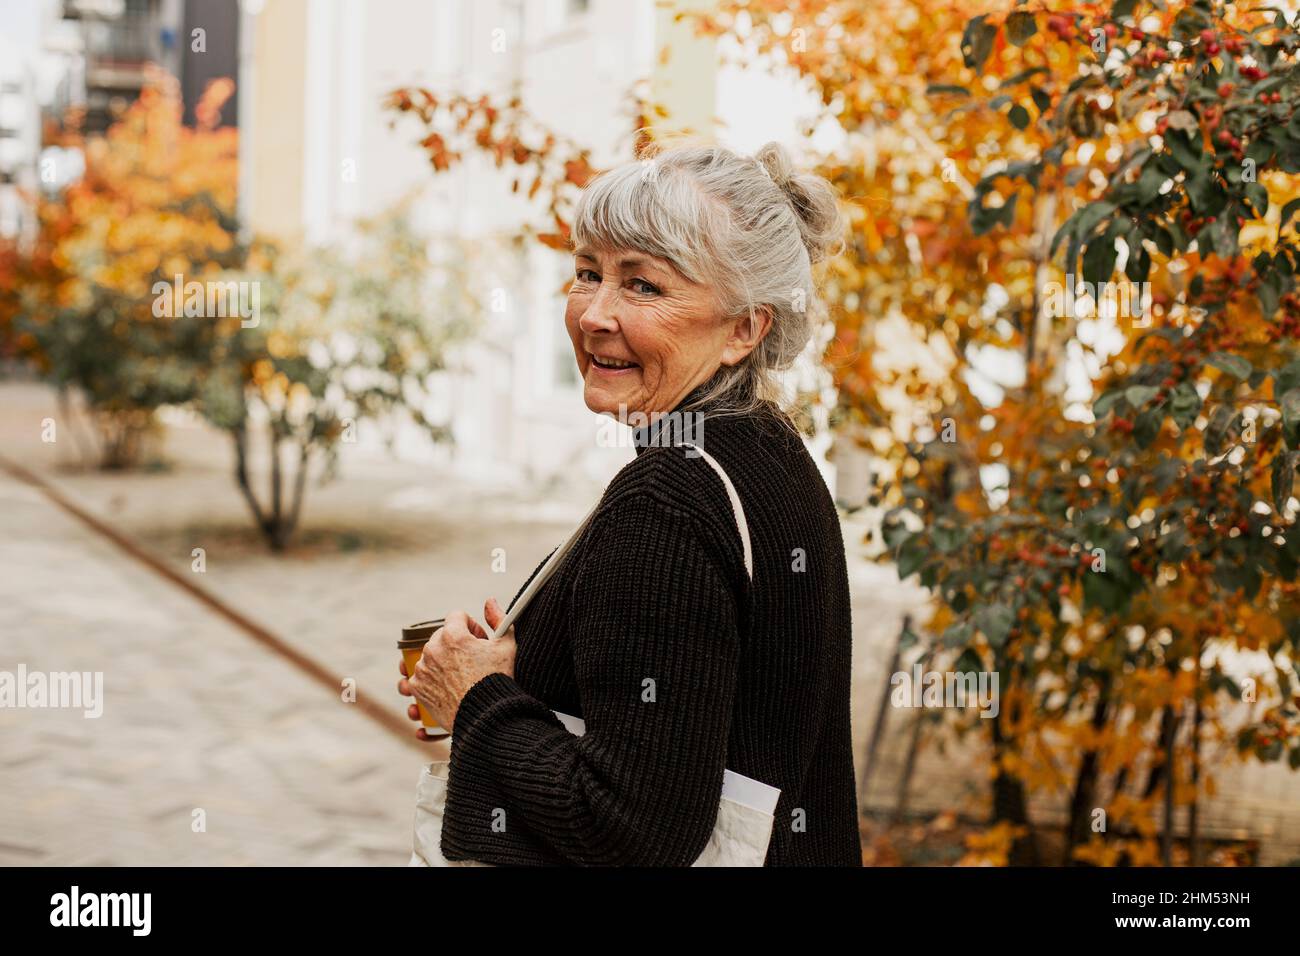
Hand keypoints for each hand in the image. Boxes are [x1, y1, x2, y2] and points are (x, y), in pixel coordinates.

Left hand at [397, 598, 515, 738]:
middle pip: (441, 636)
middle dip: (455, 645)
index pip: (457, 617)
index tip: (479, 641)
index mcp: (452, 634)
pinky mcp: (417, 687)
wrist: (486, 716)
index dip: (471, 627)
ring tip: (457, 676)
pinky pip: (419, 676)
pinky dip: (428, 680)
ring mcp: (422, 669)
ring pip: (429, 656)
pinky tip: (442, 686)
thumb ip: (500, 618)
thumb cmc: (498, 680)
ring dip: (441, 662)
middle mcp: (433, 649)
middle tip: (472, 661)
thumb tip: (489, 601)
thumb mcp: (507, 645)